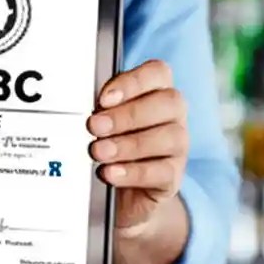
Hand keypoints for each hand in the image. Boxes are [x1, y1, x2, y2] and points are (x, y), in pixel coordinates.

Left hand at [86, 60, 187, 232]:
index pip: (157, 72)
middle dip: (127, 115)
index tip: (103, 98)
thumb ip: (100, 108)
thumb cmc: (111, 142)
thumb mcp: (103, 120)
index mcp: (156, 90)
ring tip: (98, 152)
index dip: (132, 82)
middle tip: (94, 126)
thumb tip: (83, 107)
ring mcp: (179, 145)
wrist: (122, 191)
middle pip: (167, 103)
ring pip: (169, 137)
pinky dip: (133, 172)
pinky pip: (162, 172)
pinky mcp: (174, 176)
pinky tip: (110, 172)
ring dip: (128, 144)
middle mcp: (173, 114)